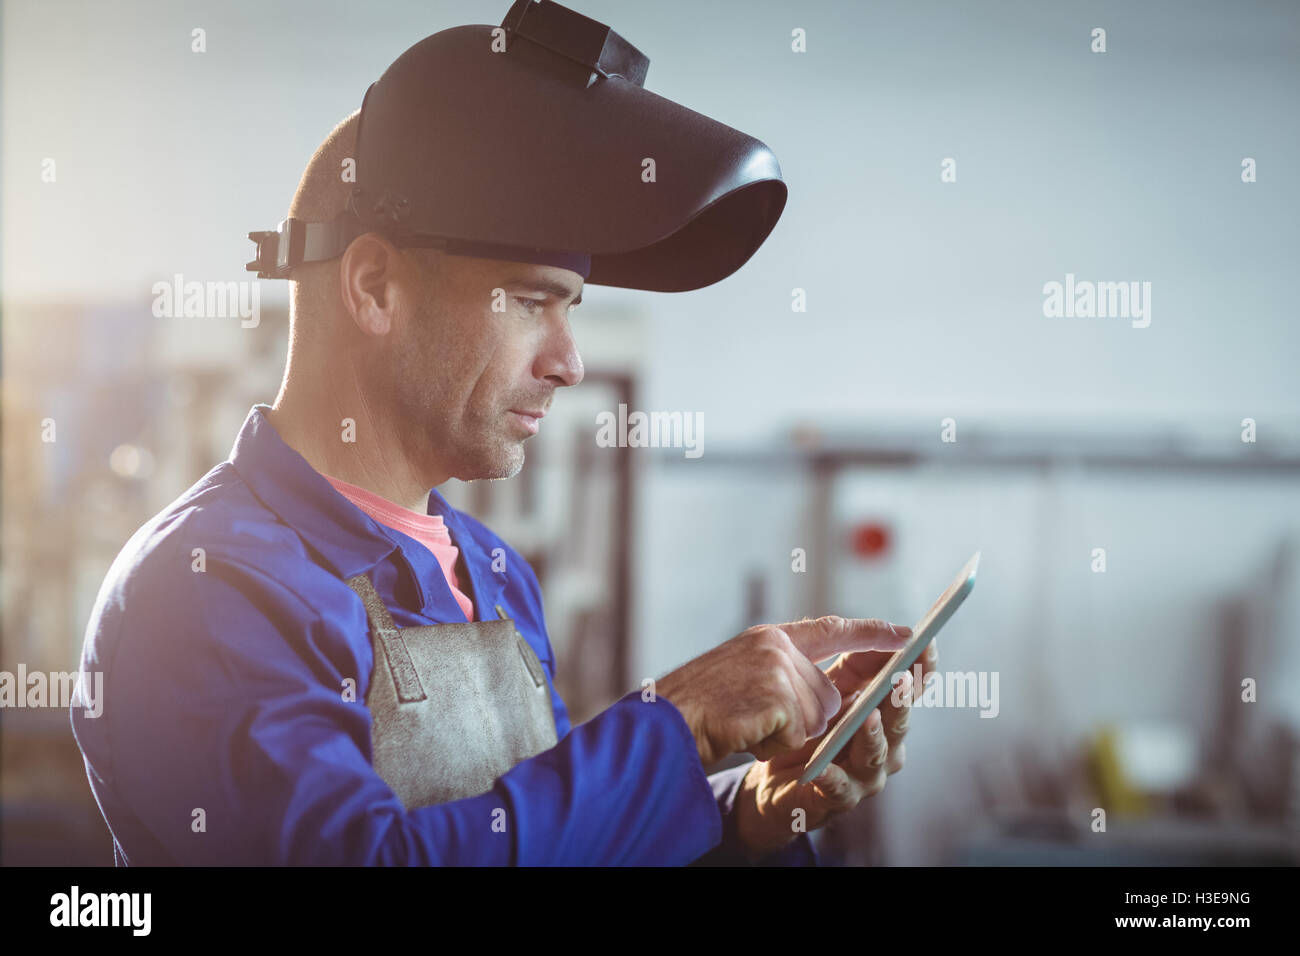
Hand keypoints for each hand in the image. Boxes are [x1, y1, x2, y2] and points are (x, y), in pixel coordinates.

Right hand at [655, 616, 912, 766]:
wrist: (665, 724)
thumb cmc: (698, 707)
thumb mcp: (739, 672)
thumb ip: (781, 670)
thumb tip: (827, 696)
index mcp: (769, 637)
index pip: (832, 629)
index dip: (871, 634)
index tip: (908, 635)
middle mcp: (777, 646)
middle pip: (826, 693)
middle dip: (802, 718)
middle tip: (756, 718)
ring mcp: (778, 670)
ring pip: (817, 718)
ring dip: (787, 733)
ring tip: (747, 725)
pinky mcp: (778, 698)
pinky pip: (799, 734)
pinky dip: (774, 744)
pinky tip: (746, 733)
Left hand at [733, 637, 939, 859]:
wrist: (769, 779)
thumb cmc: (806, 729)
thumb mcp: (826, 687)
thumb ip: (854, 663)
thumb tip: (887, 631)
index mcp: (882, 712)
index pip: (910, 688)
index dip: (920, 667)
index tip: (925, 641)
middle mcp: (882, 745)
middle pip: (898, 722)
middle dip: (901, 702)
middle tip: (900, 679)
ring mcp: (862, 775)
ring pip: (876, 756)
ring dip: (874, 737)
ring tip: (870, 718)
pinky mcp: (833, 800)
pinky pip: (838, 789)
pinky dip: (834, 778)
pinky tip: (824, 768)